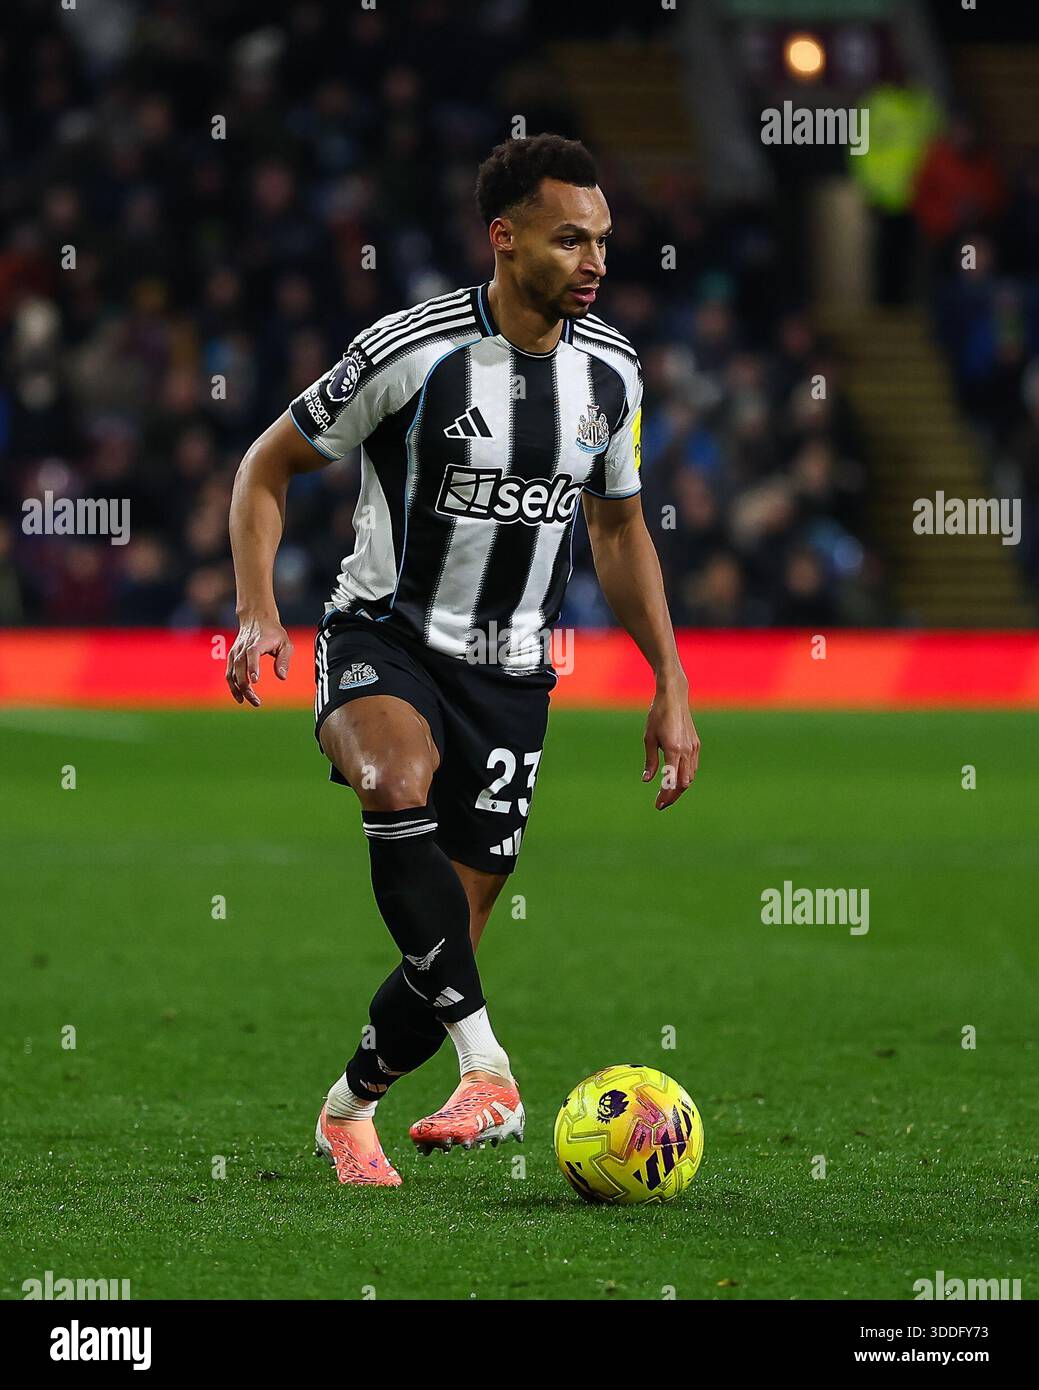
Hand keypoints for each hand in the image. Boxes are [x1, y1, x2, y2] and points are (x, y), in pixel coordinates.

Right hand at [226, 614, 292, 706]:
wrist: (256, 618)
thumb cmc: (274, 633)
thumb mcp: (285, 643)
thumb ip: (284, 660)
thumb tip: (282, 677)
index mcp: (258, 641)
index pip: (252, 653)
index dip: (252, 666)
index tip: (255, 680)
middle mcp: (243, 647)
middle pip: (240, 667)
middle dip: (245, 686)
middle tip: (256, 701)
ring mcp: (236, 652)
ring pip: (232, 672)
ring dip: (238, 689)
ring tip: (248, 701)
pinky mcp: (232, 657)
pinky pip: (229, 673)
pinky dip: (232, 686)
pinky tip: (240, 697)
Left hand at [643, 686, 699, 809]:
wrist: (674, 697)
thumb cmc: (657, 716)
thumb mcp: (648, 738)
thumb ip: (651, 761)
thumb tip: (647, 780)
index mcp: (673, 749)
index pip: (671, 780)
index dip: (665, 795)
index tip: (658, 805)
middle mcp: (686, 751)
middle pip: (683, 783)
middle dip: (673, 796)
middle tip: (660, 804)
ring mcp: (693, 748)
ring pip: (690, 776)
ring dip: (679, 788)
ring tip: (667, 795)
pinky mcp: (696, 744)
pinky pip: (693, 767)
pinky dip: (686, 777)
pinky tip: (676, 780)